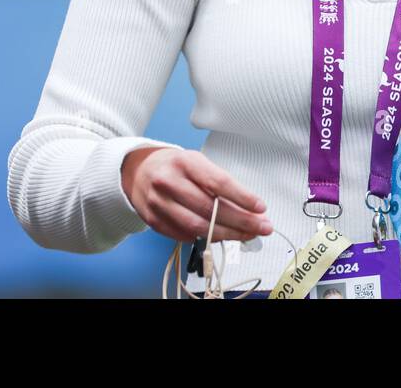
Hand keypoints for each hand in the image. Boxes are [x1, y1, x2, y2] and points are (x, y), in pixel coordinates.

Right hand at [121, 146, 273, 243]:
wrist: (138, 170)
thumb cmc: (176, 166)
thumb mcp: (197, 163)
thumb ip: (219, 183)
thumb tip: (250, 208)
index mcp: (185, 162)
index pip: (218, 182)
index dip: (242, 197)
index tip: (260, 208)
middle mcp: (169, 181)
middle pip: (210, 209)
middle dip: (241, 221)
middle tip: (262, 227)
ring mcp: (158, 203)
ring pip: (197, 227)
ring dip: (227, 235)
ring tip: (246, 235)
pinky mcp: (152, 220)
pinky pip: (184, 236)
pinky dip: (204, 238)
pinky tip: (220, 236)